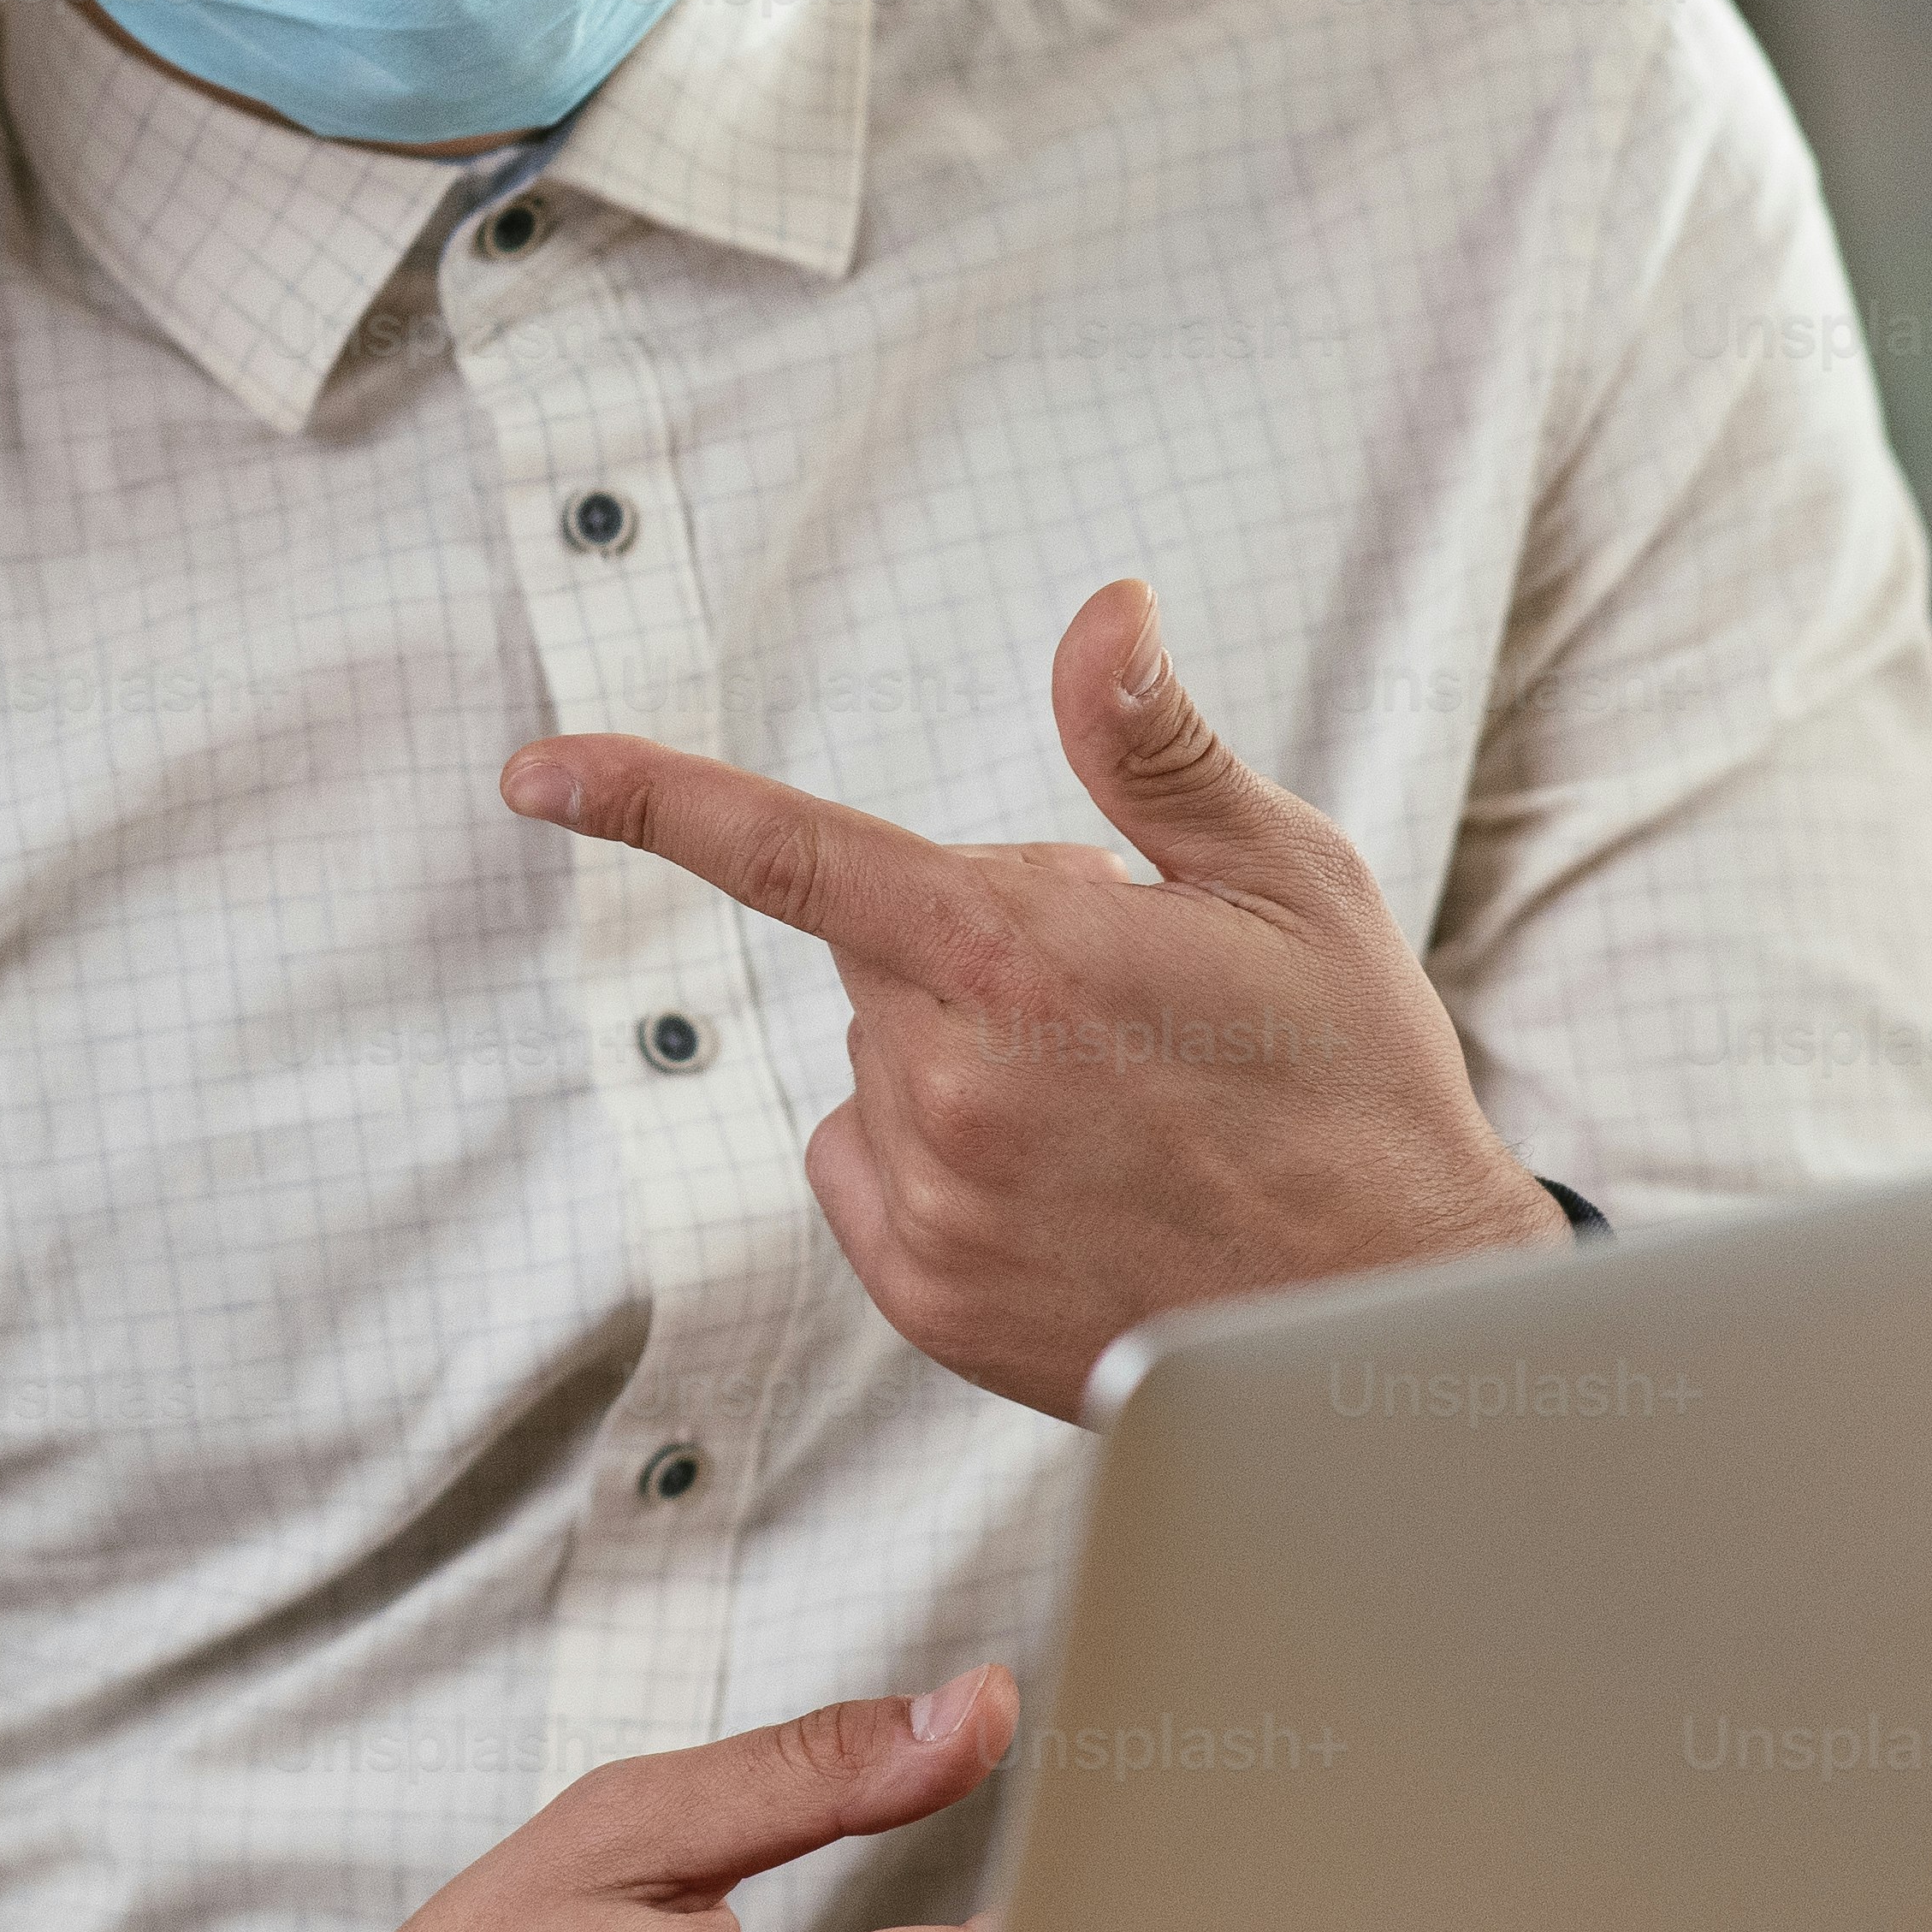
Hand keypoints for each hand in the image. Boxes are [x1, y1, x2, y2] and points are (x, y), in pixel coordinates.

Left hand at [503, 580, 1549, 1417]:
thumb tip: (1103, 613)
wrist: (1391, 1318)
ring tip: (1126, 1107)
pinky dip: (945, 1155)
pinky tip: (1074, 1180)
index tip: (540, 770)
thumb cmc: (1355, 1083)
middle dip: (986, 944)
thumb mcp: (1286, 881)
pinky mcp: (923, 1297)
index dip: (650, 798)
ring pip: (884, 1063)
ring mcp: (931, 1204)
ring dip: (970, 1057)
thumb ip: (1153, 748)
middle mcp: (949, 1085)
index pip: (793, 850)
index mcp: (1017, 957)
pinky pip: (873, 1167)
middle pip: (886, 950)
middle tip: (1137, 999)